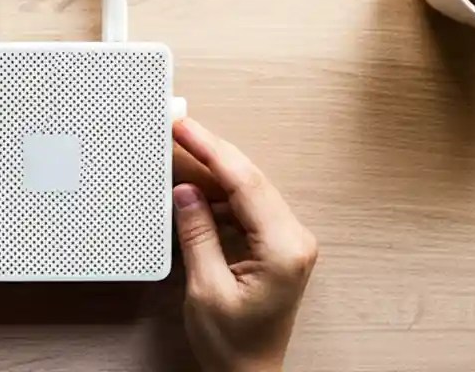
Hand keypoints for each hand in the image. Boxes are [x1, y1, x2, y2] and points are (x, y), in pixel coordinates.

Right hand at [171, 118, 317, 371]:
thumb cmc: (234, 346)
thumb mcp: (206, 288)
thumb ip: (197, 234)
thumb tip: (187, 191)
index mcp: (284, 248)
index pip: (245, 183)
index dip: (211, 149)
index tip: (186, 128)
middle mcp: (294, 240)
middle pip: (250, 180)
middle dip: (212, 153)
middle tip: (179, 130)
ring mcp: (288, 243)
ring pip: (248, 191)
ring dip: (214, 175)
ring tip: (180, 157)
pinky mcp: (277, 248)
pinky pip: (247, 209)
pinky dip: (221, 197)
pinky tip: (197, 192)